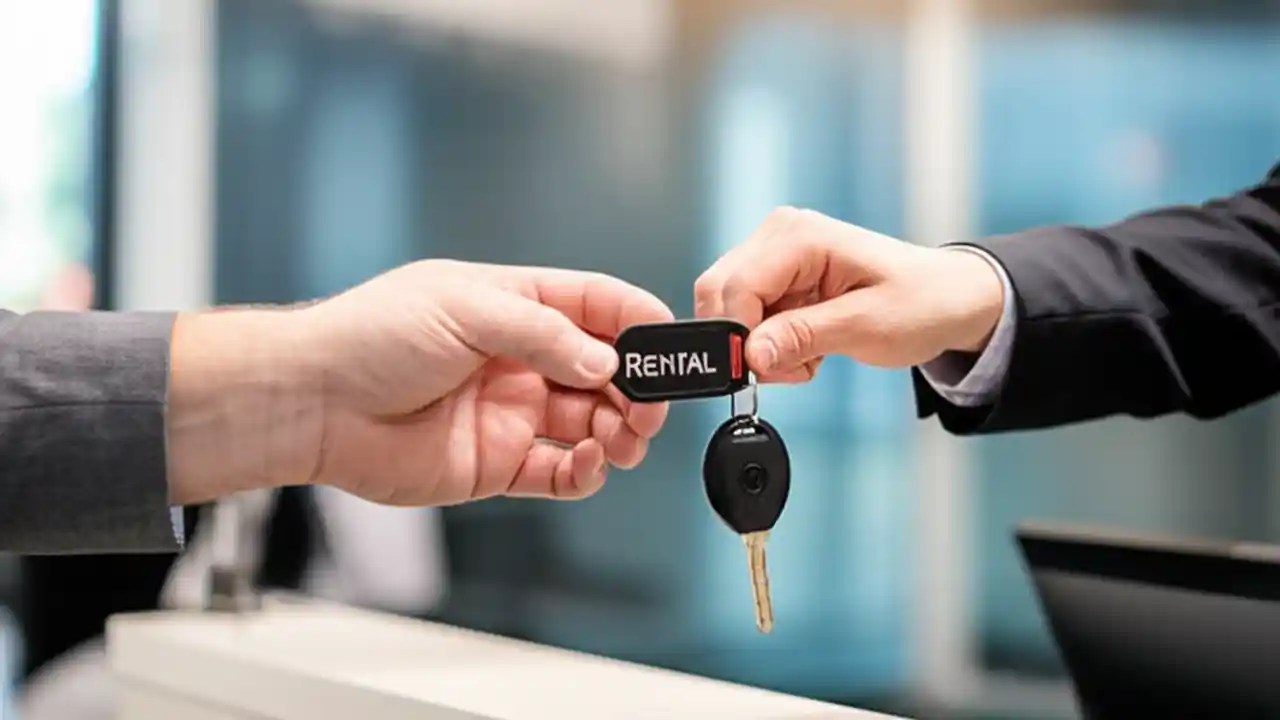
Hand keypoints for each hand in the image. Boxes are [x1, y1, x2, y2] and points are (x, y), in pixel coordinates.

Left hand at [168, 260, 672, 505]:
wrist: (313, 402)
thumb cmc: (372, 336)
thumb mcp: (464, 309)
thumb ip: (542, 334)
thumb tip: (604, 363)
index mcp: (514, 306)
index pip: (595, 307)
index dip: (636, 320)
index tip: (671, 342)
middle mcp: (519, 360)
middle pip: (603, 372)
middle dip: (637, 388)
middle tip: (649, 407)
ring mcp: (511, 413)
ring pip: (591, 424)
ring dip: (620, 431)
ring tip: (625, 437)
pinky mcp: (496, 464)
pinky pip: (559, 472)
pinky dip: (586, 471)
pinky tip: (590, 461)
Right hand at [694, 207, 1003, 382]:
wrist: (950, 300)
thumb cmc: (923, 303)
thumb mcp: (867, 326)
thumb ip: (803, 337)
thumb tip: (751, 356)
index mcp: (799, 236)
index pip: (735, 288)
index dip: (740, 337)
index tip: (768, 370)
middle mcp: (779, 236)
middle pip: (719, 295)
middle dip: (745, 343)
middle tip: (792, 367)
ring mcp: (775, 255)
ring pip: (729, 310)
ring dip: (760, 347)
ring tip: (809, 356)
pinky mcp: (778, 278)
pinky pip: (748, 317)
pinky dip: (770, 343)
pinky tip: (806, 346)